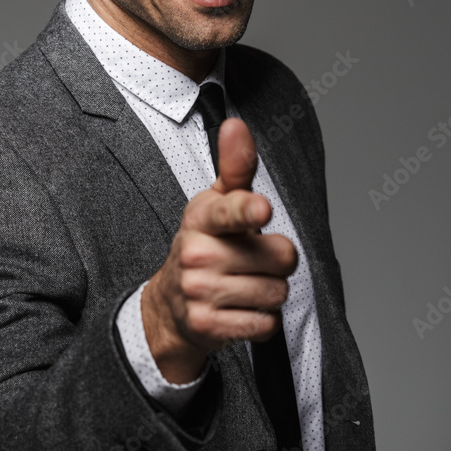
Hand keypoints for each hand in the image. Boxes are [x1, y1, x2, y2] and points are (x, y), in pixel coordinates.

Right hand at [141, 118, 296, 382]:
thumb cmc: (207, 245)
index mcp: (202, 216)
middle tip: (253, 261)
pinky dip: (262, 321)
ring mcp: (199, 291)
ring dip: (270, 292)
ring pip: (276, 292)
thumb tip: (236, 124)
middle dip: (277, 262)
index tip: (261, 210)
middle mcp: (197, 253)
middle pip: (280, 257)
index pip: (230, 210)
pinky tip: (240, 310)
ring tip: (245, 285)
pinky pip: (265, 325)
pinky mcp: (207, 326)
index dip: (248, 210)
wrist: (170, 305)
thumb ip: (236, 167)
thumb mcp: (217, 205)